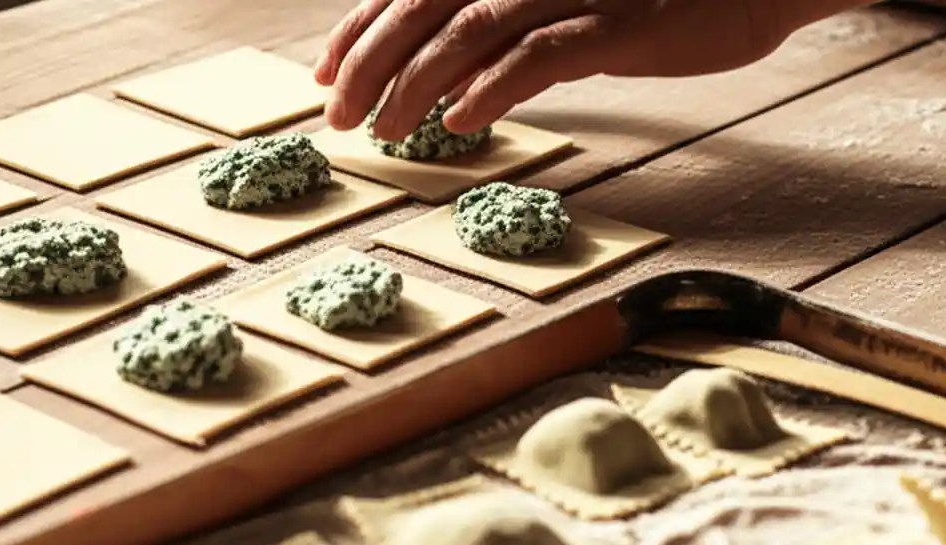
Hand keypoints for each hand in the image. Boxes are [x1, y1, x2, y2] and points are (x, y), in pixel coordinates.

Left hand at [315, 0, 836, 140]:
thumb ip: (509, 20)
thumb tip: (444, 69)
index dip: (359, 26)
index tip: (326, 71)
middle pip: (425, 4)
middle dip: (369, 60)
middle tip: (340, 113)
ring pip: (469, 30)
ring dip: (416, 83)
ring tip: (387, 130)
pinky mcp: (618, 23)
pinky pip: (538, 55)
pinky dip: (491, 89)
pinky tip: (462, 123)